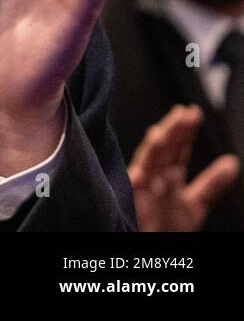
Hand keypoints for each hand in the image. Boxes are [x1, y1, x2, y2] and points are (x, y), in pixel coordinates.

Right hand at [129, 104, 239, 230]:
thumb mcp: (195, 204)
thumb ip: (212, 183)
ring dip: (152, 151)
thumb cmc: (166, 227)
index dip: (185, 132)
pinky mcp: (132, 206)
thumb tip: (232, 163)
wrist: (151, 249)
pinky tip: (138, 174)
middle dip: (172, 132)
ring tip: (160, 134)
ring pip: (146, 166)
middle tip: (184, 114)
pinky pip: (131, 195)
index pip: (178, 150)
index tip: (192, 113)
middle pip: (164, 151)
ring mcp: (142, 191)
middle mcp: (154, 180)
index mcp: (169, 178)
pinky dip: (132, 184)